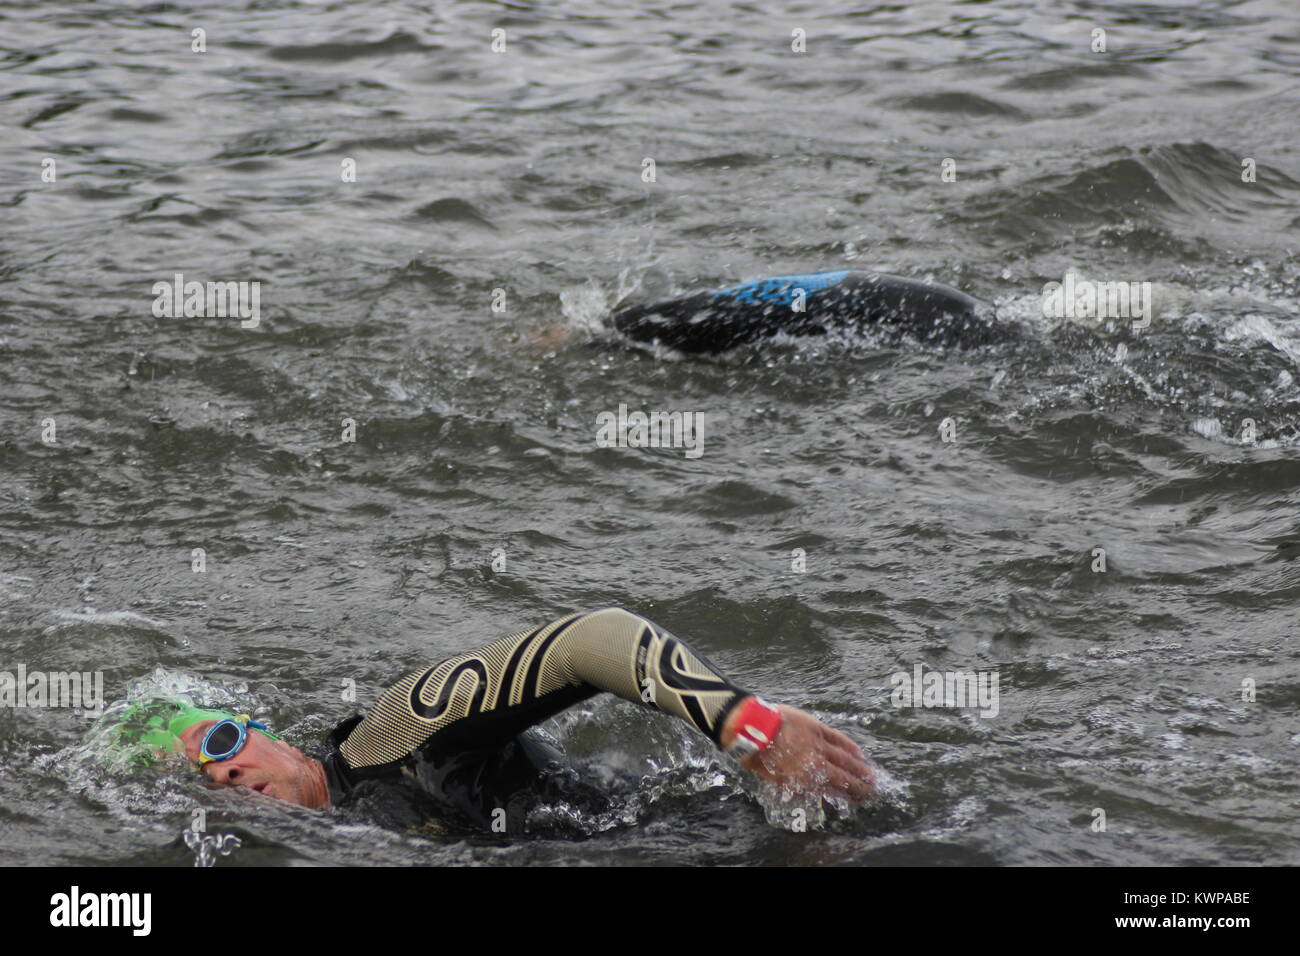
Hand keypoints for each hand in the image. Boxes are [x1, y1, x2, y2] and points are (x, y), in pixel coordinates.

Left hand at [726, 701, 874, 804]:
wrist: (752, 729)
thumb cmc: (758, 756)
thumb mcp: (775, 780)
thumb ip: (798, 787)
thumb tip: (816, 793)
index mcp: (804, 781)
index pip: (834, 791)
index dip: (849, 797)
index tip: (859, 801)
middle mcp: (815, 765)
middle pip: (844, 778)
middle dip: (860, 786)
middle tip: (873, 792)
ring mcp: (817, 745)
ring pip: (845, 759)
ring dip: (860, 769)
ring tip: (873, 776)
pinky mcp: (815, 728)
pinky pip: (837, 739)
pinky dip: (850, 746)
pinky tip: (859, 753)